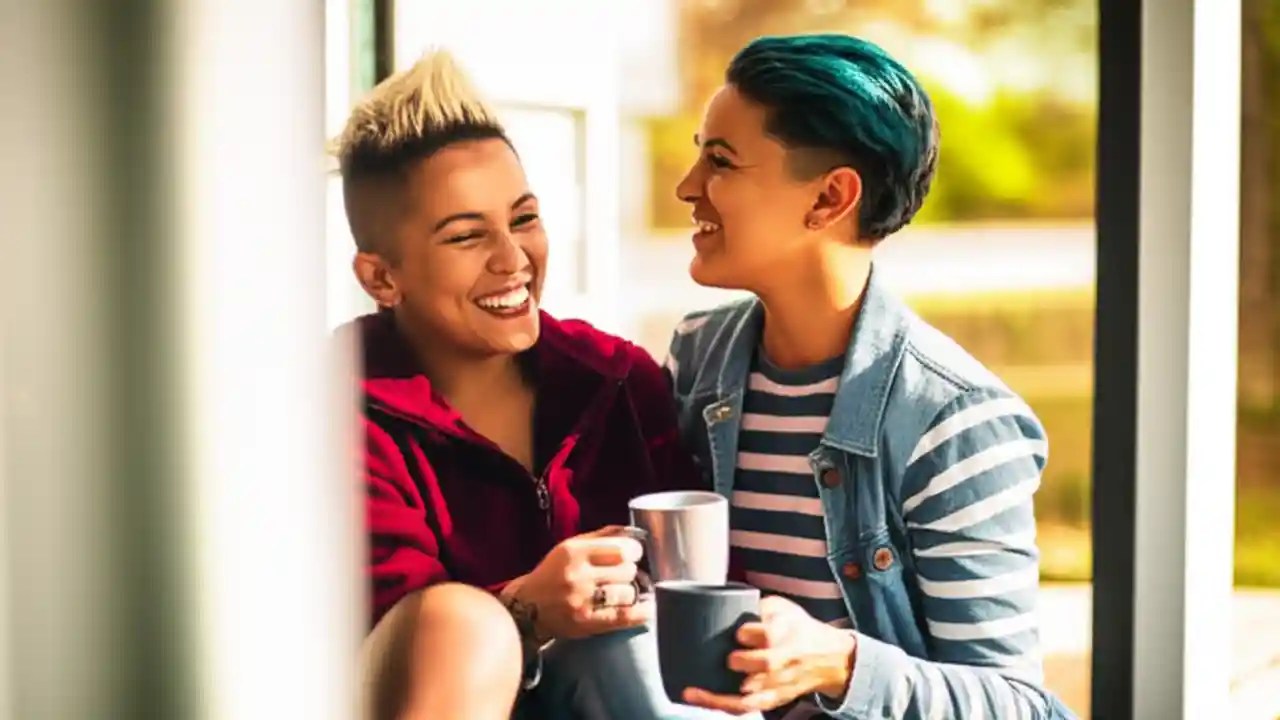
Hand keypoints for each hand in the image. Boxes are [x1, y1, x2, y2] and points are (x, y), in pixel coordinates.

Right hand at [500, 526, 650, 640]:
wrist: (527, 608)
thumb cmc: (553, 574)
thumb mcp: (570, 547)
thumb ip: (602, 537)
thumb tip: (634, 531)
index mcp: (574, 552)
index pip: (620, 548)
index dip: (634, 550)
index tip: (634, 553)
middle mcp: (578, 575)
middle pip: (627, 570)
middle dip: (629, 571)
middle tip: (622, 574)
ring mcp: (582, 601)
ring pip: (628, 593)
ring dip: (629, 592)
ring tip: (621, 591)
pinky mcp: (586, 623)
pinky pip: (623, 616)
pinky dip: (640, 613)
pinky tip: (648, 609)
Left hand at [683, 595, 856, 713]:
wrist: (831, 660)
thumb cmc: (801, 629)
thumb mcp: (785, 608)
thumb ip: (759, 605)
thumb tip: (726, 599)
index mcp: (787, 635)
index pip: (769, 635)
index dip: (749, 634)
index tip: (738, 632)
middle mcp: (784, 662)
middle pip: (766, 665)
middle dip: (744, 662)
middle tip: (728, 659)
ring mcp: (777, 686)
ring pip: (750, 696)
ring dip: (720, 697)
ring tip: (691, 692)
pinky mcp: (773, 700)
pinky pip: (747, 708)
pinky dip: (724, 707)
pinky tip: (702, 701)